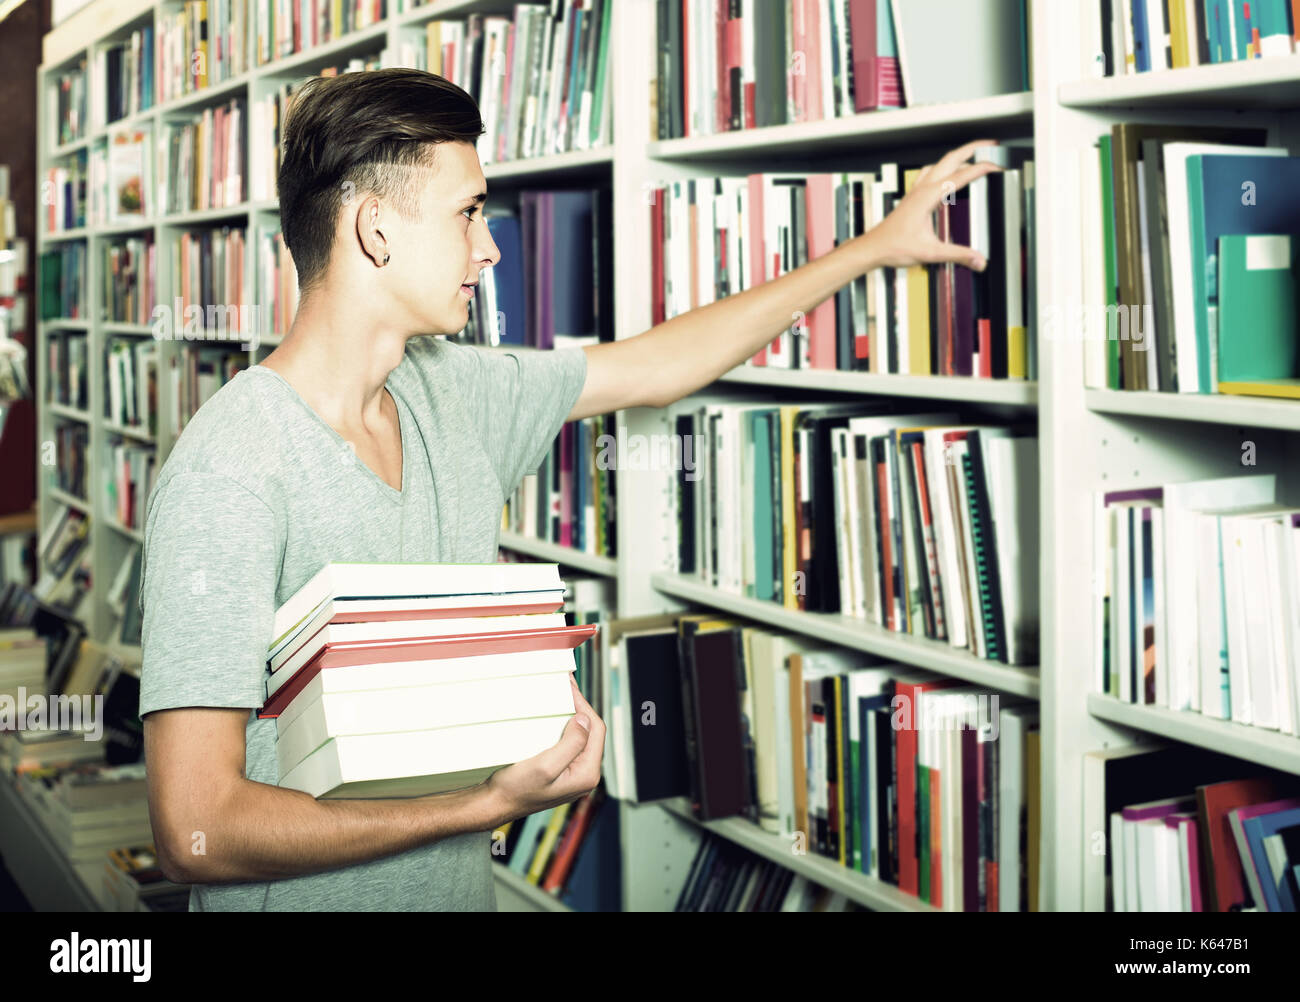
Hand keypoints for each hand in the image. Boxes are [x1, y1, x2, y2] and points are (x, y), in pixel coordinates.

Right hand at [481, 677, 605, 827]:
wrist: (495, 804)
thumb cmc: (516, 790)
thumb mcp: (546, 765)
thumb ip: (572, 743)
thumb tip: (585, 720)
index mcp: (587, 774)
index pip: (597, 730)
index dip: (585, 705)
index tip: (571, 688)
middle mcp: (584, 774)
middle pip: (591, 732)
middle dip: (580, 707)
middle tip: (567, 685)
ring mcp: (573, 773)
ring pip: (580, 735)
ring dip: (573, 714)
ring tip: (563, 695)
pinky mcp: (561, 770)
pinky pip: (569, 742)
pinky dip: (564, 725)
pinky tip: (555, 715)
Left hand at [862, 139, 1003, 271]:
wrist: (873, 248)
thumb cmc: (893, 247)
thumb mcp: (930, 253)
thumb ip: (957, 255)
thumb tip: (978, 259)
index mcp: (928, 196)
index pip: (962, 175)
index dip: (982, 169)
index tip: (997, 167)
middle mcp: (922, 189)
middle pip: (950, 158)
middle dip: (972, 149)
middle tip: (990, 144)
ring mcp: (916, 191)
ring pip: (939, 163)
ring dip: (957, 156)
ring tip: (972, 155)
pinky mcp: (912, 197)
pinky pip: (929, 173)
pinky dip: (942, 168)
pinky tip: (946, 174)